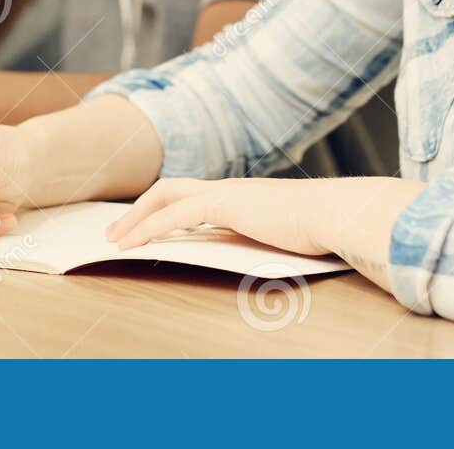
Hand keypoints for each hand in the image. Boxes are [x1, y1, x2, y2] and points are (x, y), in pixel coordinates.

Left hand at [104, 177, 333, 253]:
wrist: (338, 215)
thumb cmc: (322, 232)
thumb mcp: (288, 242)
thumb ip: (266, 247)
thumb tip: (260, 264)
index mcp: (243, 198)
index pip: (193, 198)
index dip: (166, 211)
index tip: (147, 229)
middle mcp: (230, 190)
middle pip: (171, 190)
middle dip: (140, 210)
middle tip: (116, 232)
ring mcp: (227, 193)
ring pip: (166, 196)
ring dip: (136, 218)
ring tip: (115, 239)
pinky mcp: (226, 203)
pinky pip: (176, 213)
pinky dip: (149, 227)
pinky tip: (133, 243)